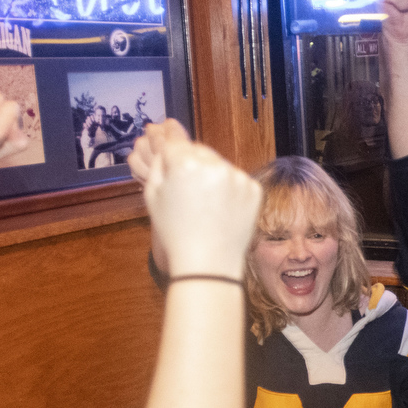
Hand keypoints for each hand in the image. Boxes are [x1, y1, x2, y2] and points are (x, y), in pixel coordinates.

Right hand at [131, 119, 261, 279]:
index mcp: (184, 164)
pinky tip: (221, 209)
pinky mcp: (253, 188)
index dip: (170, 152)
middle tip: (189, 191)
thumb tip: (166, 144)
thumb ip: (159, 164)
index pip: (174, 142)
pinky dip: (230, 190)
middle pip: (198, 151)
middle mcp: (213, 165)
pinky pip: (237, 180)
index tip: (171, 160)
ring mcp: (237, 176)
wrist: (208, 264)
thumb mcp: (153, 195)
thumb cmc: (177, 233)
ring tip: (206, 205)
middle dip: (192, 164)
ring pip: (219, 164)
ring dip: (212, 176)